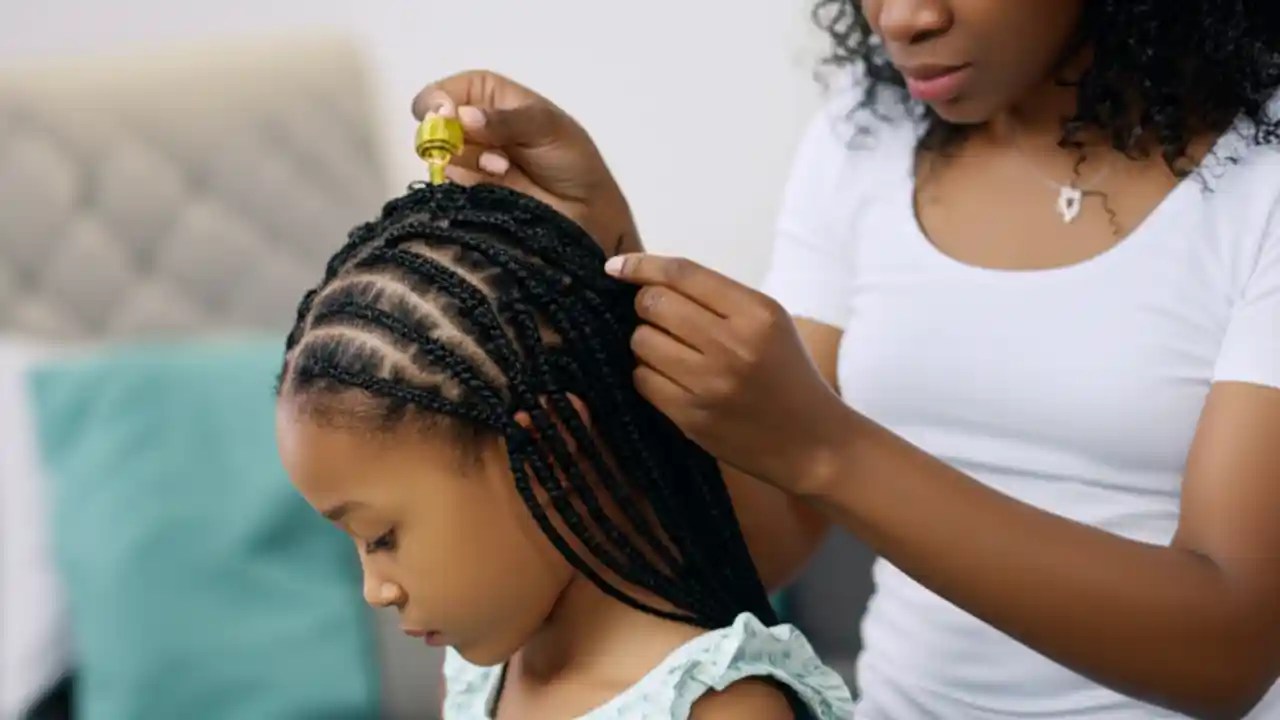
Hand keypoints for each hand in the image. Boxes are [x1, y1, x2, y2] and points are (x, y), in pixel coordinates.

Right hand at [413, 70, 639, 254]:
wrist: (588, 211)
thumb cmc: (572, 160)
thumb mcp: (546, 126)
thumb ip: (505, 120)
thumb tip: (463, 117)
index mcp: (492, 98)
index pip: (450, 89)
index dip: (439, 99)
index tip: (441, 114)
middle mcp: (475, 128)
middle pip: (435, 125)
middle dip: (450, 136)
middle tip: (475, 145)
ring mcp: (471, 163)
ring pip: (440, 157)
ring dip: (469, 162)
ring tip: (503, 168)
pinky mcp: (471, 194)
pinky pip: (451, 186)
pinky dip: (471, 185)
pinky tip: (499, 184)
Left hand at [605, 253, 851, 490]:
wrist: (812, 442)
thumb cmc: (788, 375)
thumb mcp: (770, 323)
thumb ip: (718, 298)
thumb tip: (648, 280)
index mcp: (756, 314)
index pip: (682, 274)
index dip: (641, 265)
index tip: (616, 266)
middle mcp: (732, 345)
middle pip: (654, 304)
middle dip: (646, 306)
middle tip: (660, 318)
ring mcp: (709, 384)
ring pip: (641, 341)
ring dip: (646, 341)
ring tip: (671, 351)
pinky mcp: (691, 417)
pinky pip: (642, 379)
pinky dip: (648, 373)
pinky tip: (670, 377)